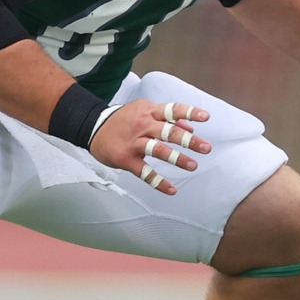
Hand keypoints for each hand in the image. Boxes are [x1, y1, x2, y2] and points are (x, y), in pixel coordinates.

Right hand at [90, 99, 210, 195]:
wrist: (93, 127)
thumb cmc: (123, 120)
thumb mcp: (143, 111)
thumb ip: (167, 118)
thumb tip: (190, 126)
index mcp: (149, 111)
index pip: (172, 109)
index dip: (189, 112)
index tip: (205, 117)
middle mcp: (142, 125)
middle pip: (168, 131)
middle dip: (189, 140)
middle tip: (206, 148)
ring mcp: (134, 142)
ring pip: (158, 150)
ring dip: (177, 159)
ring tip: (192, 166)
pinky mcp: (126, 159)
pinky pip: (144, 172)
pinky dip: (158, 182)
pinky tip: (171, 190)